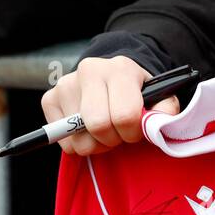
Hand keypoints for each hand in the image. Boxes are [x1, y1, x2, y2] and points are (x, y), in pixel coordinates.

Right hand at [40, 56, 180, 156]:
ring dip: (96, 145)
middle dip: (113, 139)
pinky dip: (77, 144)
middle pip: (98, 126)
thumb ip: (166, 112)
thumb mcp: (160, 97)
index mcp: (120, 69)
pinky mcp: (49, 98)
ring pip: (79, 139)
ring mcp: (65, 84)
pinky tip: (87, 130)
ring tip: (104, 130)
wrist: (113, 75)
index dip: (132, 132)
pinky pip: (63, 142)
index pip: (124, 116)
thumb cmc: (137, 92)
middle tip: (119, 134)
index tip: (135, 130)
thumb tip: (157, 126)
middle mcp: (89, 71)